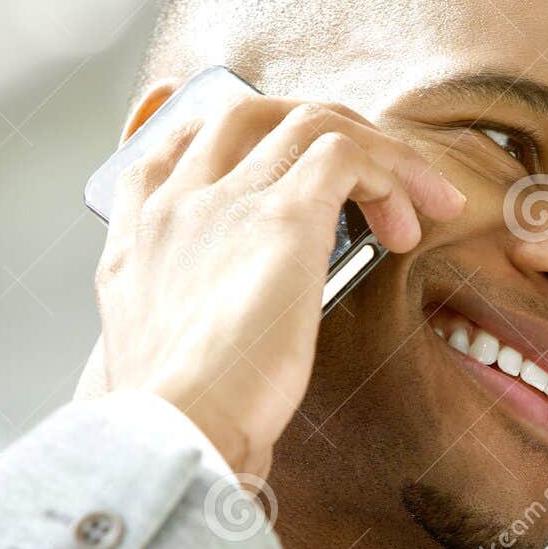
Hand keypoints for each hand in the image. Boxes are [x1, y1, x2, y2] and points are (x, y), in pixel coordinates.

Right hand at [93, 95, 464, 481]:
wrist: (175, 433)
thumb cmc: (179, 422)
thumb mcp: (151, 364)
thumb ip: (181, 328)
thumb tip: (224, 331)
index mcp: (135, 241)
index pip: (168, 147)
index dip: (224, 133)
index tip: (270, 146)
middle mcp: (173, 205)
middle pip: (248, 115)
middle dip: (316, 131)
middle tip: (364, 178)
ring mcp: (224, 200)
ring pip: (309, 122)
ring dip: (375, 153)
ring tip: (413, 208)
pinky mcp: (283, 216)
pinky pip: (347, 153)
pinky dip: (391, 171)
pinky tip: (409, 219)